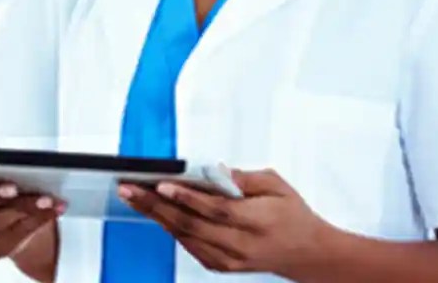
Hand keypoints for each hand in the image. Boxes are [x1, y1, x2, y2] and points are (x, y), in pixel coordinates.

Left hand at [119, 169, 333, 276]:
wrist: (307, 254)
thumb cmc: (292, 215)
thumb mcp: (277, 185)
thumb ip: (245, 178)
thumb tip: (215, 171)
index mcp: (257, 221)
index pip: (215, 209)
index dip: (186, 197)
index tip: (162, 183)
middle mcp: (241, 244)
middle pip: (191, 225)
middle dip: (156, 205)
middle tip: (130, 188)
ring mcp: (229, 259)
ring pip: (185, 237)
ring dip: (156, 215)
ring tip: (133, 196)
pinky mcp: (221, 265)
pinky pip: (189, 246)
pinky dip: (170, 228)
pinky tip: (155, 212)